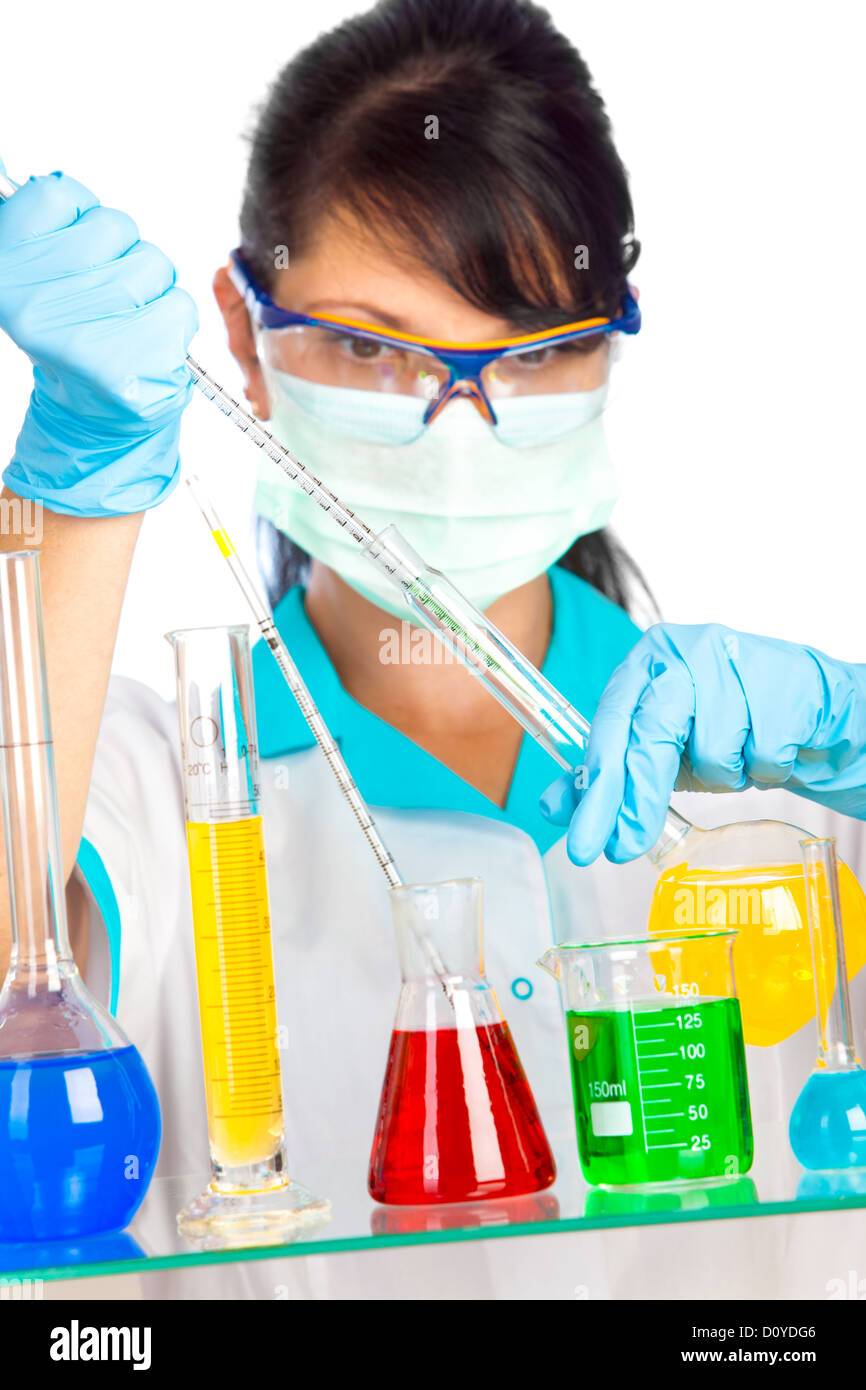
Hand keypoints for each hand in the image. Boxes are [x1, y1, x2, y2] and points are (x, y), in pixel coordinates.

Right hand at [0, 170, 197, 514]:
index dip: (83, 216)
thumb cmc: (76, 334)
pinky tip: (148, 344)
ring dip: (155, 287)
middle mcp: (34, 300)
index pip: (57, 193)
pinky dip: (175, 322)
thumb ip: (53, 230)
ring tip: (130, 319)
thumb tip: (63, 187)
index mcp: (7, 268)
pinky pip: (179, 308)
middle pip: (115, 226)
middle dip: (127, 253)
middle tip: (112, 294)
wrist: (92, 416)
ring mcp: (79, 334)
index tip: (81, 249)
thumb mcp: (44, 276)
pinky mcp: (126, 366)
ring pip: (153, 264)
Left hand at [540, 622, 865, 864]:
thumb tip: (554, 808)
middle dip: (635, 800)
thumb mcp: (661, 750)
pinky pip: (761, 757)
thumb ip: (608, 774)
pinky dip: (763, 769)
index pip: (610, 723)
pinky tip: (768, 748)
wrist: (808, 706)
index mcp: (647, 662)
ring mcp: (736, 663)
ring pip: (711, 752)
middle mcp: (685, 652)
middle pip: (650, 735)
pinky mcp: (784, 685)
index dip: (596, 784)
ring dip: (722, 776)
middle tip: (621, 848)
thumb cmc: (726, 725)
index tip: (582, 836)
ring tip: (735, 757)